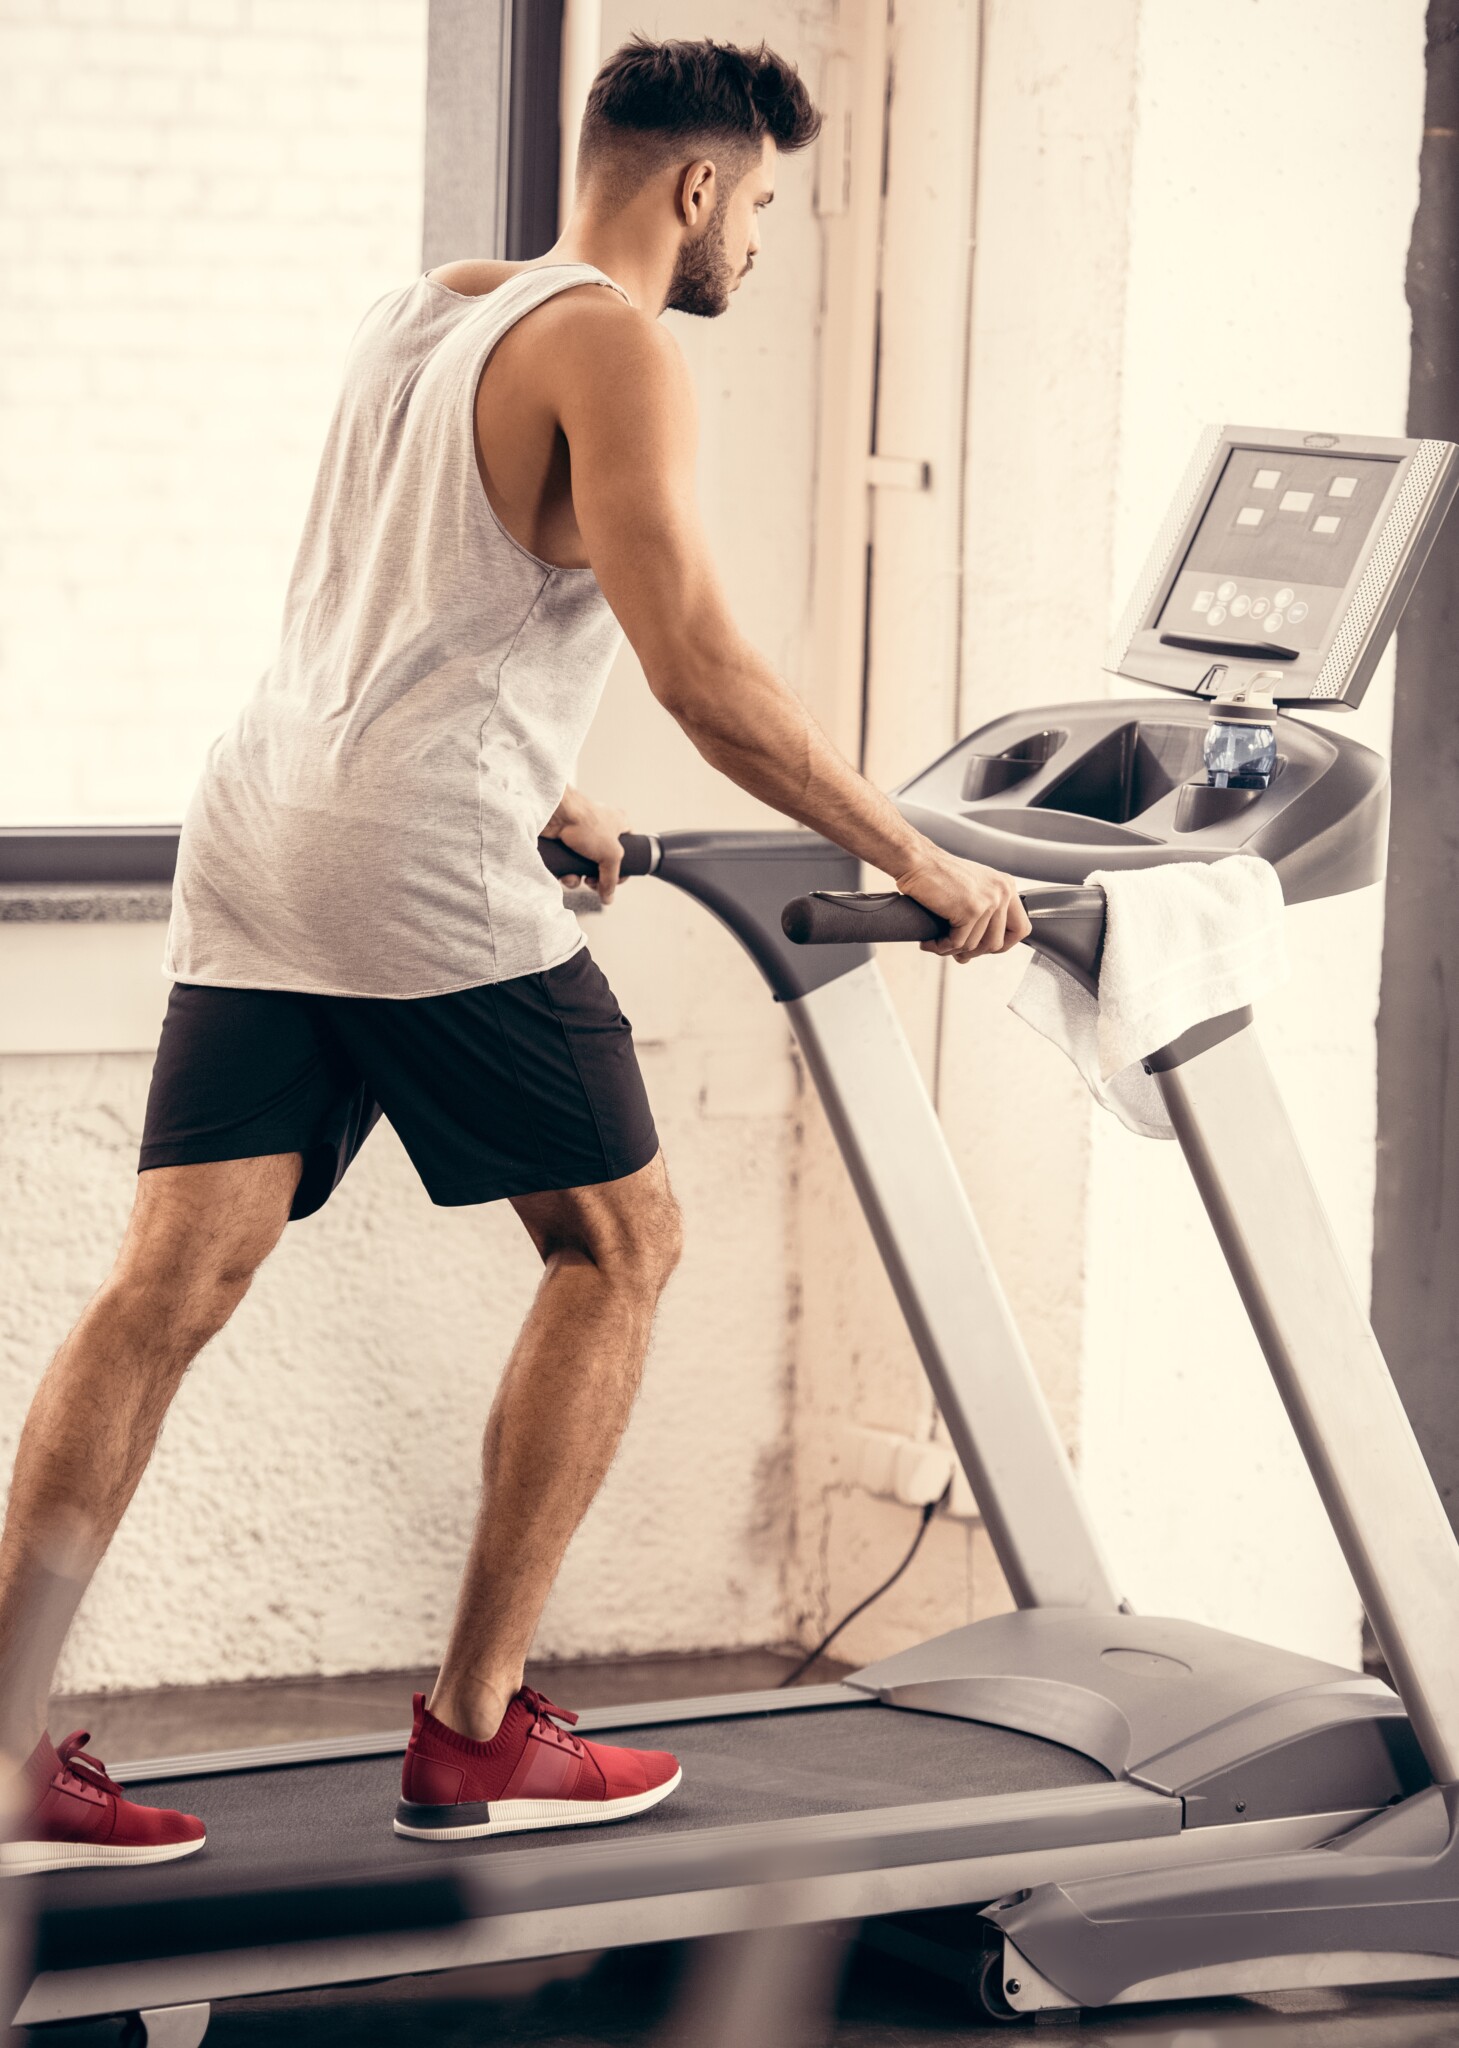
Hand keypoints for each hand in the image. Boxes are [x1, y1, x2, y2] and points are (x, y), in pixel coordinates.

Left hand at [542, 787, 631, 904]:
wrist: (554, 814)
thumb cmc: (587, 826)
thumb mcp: (611, 855)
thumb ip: (612, 879)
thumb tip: (608, 899)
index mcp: (617, 823)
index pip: (630, 846)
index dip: (625, 866)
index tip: (616, 880)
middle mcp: (600, 828)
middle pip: (604, 861)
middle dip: (599, 877)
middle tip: (593, 882)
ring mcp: (580, 835)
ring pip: (584, 865)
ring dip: (581, 879)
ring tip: (579, 880)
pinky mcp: (562, 842)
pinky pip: (568, 864)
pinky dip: (568, 874)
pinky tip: (566, 876)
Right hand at [894, 850, 1031, 962]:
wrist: (916, 861)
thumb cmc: (937, 874)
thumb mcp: (972, 890)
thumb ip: (985, 914)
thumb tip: (981, 949)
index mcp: (1006, 886)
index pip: (1021, 929)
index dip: (1002, 945)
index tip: (983, 947)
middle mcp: (1002, 892)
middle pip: (997, 943)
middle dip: (974, 952)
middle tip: (954, 949)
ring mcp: (988, 901)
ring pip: (975, 945)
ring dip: (953, 950)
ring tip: (937, 943)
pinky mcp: (970, 910)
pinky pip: (958, 942)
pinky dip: (941, 946)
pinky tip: (930, 941)